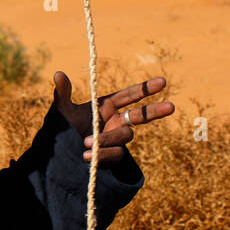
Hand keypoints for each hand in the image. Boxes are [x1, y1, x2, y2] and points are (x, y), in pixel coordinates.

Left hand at [52, 71, 174, 163]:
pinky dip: (103, 153)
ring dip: (108, 138)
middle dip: (155, 110)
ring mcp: (117, 139)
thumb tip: (58, 73)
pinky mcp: (114, 155)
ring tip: (86, 141)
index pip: (129, 95)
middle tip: (171, 106)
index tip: (162, 81)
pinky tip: (87, 156)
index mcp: (106, 106)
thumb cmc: (64, 126)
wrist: (60, 151)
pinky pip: (116, 153)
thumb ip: (62, 92)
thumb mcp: (63, 109)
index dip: (144, 89)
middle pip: (140, 116)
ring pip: (125, 135)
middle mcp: (115, 121)